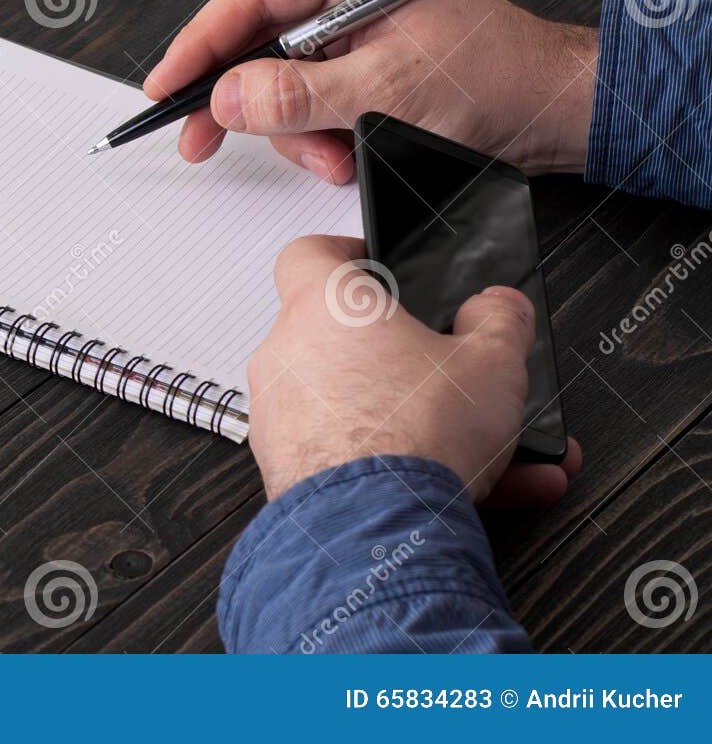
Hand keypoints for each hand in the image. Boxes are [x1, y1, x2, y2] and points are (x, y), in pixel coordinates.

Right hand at [144, 0, 598, 183]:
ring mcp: (358, 29)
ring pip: (284, 83)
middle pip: (260, 41)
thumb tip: (228, 97)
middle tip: (201, 138)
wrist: (559, 115)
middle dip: (244, 100)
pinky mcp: (366, 67)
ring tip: (334, 158)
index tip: (166, 85)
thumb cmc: (501, 83)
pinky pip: (314, 102)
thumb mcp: (391, 91)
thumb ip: (301, 95)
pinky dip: (322, 138)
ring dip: (296, 132)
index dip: (201, 41)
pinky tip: (350, 154)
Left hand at [248, 235, 580, 505]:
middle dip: (406, 361)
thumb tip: (498, 306)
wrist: (377, 529)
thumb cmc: (416, 436)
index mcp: (326, 307)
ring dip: (420, 424)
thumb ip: (499, 320)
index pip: (310, 253)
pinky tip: (476, 493)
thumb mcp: (493, 362)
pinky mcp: (288, 469)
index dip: (347, 254)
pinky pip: (352, 455)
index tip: (376, 265)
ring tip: (492, 452)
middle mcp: (288, 355)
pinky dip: (402, 467)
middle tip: (455, 376)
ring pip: (357, 407)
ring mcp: (281, 415)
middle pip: (344, 340)